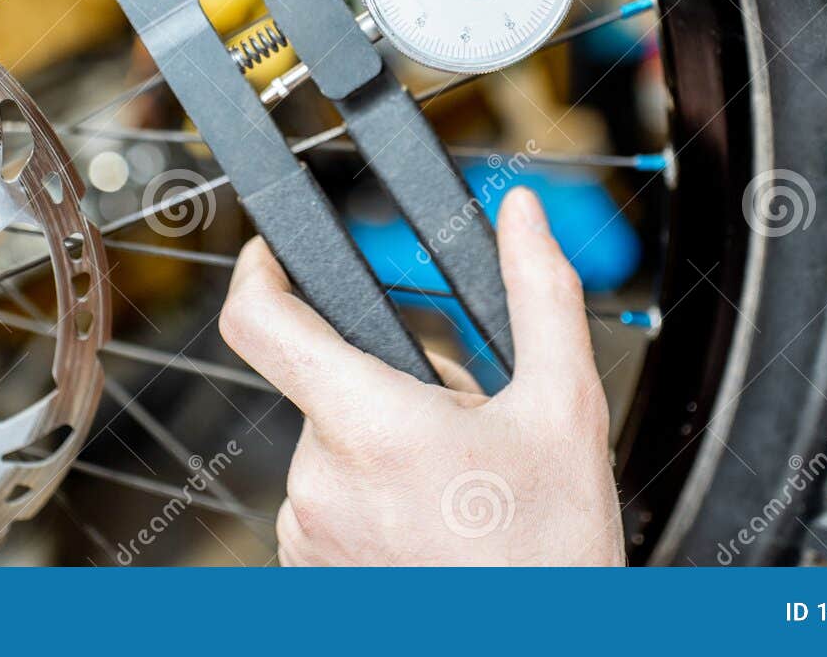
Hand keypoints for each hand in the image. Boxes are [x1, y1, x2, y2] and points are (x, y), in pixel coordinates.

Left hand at [219, 186, 625, 565]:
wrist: (538, 655)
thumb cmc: (551, 555)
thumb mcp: (567, 408)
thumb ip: (540, 292)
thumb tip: (522, 214)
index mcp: (370, 423)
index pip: (260, 322)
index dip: (259, 271)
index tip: (275, 254)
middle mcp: (318, 481)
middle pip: (326, 386)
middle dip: (384, 384)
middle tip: (458, 425)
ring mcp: (307, 536)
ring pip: (330, 447)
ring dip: (379, 446)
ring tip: (452, 488)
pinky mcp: (308, 575)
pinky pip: (325, 505)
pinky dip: (368, 499)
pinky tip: (429, 525)